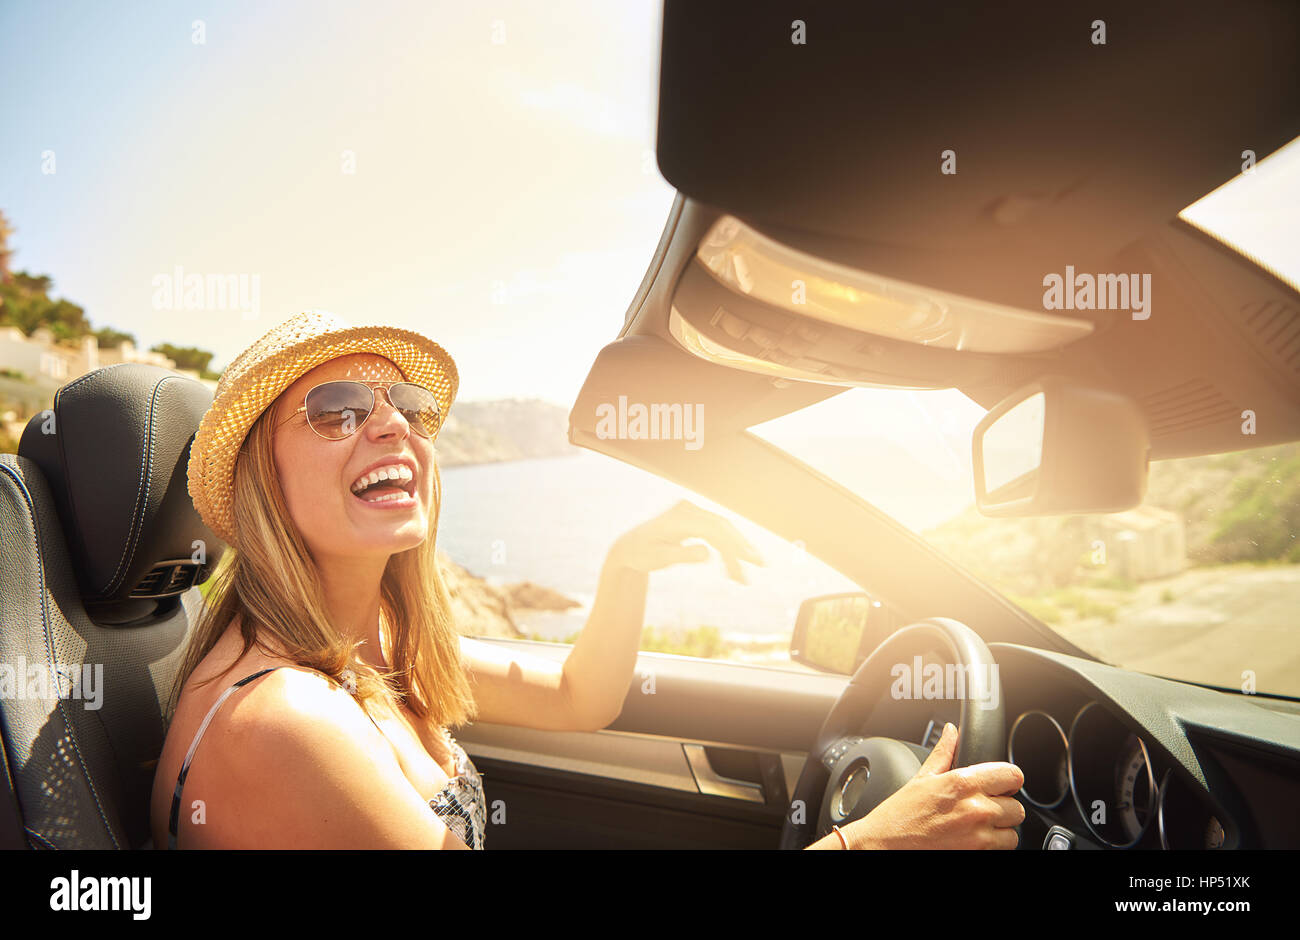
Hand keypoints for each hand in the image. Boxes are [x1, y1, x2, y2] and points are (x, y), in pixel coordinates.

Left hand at [608, 499, 764, 583]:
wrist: (629, 547)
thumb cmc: (640, 554)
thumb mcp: (657, 558)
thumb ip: (681, 554)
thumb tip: (707, 553)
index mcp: (678, 517)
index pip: (713, 529)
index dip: (733, 544)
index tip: (747, 561)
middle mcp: (687, 509)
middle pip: (722, 526)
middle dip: (742, 547)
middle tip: (761, 564)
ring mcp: (692, 512)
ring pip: (722, 530)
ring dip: (737, 550)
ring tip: (746, 575)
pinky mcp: (695, 519)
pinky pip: (716, 532)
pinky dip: (727, 548)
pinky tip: (734, 566)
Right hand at [842, 722, 1025, 848]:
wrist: (887, 845)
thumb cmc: (902, 815)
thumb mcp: (922, 778)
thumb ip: (944, 752)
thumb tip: (952, 731)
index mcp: (963, 783)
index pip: (1013, 776)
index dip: (1008, 780)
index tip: (1000, 785)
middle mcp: (976, 809)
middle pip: (1016, 807)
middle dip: (1003, 808)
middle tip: (982, 808)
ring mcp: (979, 836)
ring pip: (1012, 832)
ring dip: (1000, 830)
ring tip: (978, 827)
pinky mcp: (978, 854)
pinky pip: (1003, 850)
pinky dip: (993, 846)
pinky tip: (974, 839)